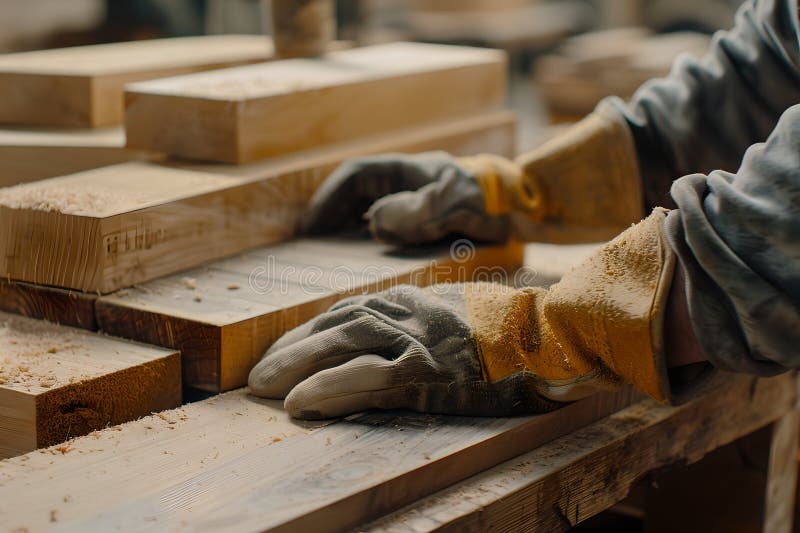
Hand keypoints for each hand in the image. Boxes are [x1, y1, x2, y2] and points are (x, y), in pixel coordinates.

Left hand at [247, 284, 563, 418]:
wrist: (549, 331)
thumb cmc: (508, 328)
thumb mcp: (456, 314)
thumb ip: (421, 322)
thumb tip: (395, 341)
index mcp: (409, 301)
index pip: (346, 313)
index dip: (309, 333)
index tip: (284, 349)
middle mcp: (403, 313)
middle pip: (334, 327)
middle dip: (291, 349)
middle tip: (257, 375)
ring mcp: (413, 338)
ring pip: (340, 348)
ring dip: (296, 367)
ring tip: (262, 388)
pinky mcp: (426, 369)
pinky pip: (367, 378)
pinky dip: (330, 389)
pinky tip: (302, 404)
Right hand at [301, 151, 509, 244]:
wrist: (519, 207)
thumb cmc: (486, 201)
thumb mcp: (452, 203)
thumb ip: (414, 212)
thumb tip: (374, 222)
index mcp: (405, 168)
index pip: (355, 175)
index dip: (329, 197)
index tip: (312, 223)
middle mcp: (404, 180)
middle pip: (355, 190)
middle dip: (330, 211)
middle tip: (309, 239)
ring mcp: (412, 197)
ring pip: (367, 205)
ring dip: (345, 223)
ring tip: (324, 246)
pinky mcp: (421, 215)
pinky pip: (384, 221)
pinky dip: (366, 234)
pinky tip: (358, 252)